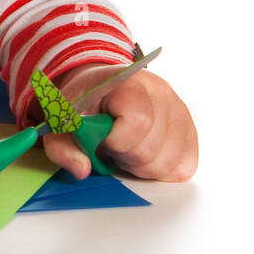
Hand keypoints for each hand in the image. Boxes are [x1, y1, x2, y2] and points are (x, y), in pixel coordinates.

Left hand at [41, 63, 197, 180]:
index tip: (101, 137)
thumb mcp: (63, 119)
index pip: (138, 121)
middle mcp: (163, 94)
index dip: (115, 140)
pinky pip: (183, 169)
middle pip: (150, 149)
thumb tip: (80, 170)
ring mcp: (181, 113)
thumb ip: (62, 145)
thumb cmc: (85, 102)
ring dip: (140, 166)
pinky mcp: (191, 134)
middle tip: (110, 144)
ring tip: (126, 147)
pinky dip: (159, 170)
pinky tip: (143, 154)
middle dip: (124, 156)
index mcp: (131, 83)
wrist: (103, 88)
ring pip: (167, 164)